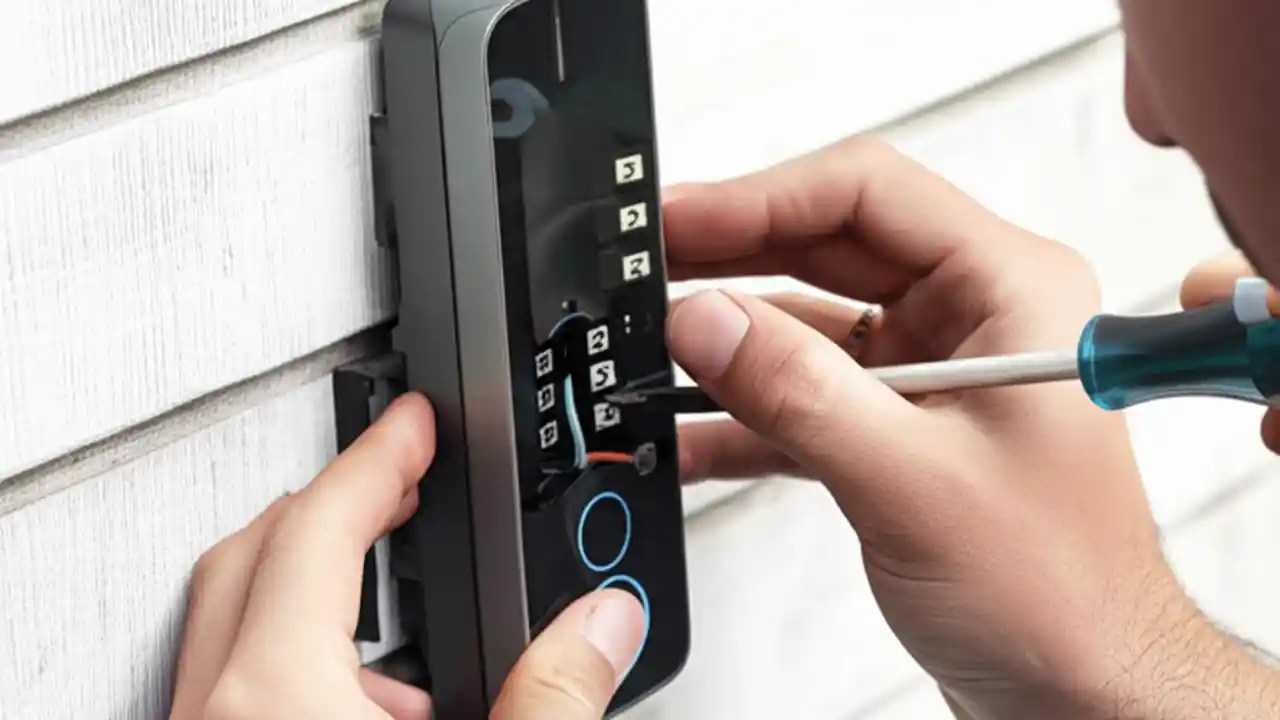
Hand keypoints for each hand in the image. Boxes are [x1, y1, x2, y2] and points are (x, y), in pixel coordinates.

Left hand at [169, 393, 643, 719]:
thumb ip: (554, 698)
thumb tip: (601, 623)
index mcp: (274, 702)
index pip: (318, 530)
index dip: (377, 458)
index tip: (413, 423)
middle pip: (253, 554)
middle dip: (335, 502)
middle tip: (402, 476)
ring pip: (231, 624)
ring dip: (316, 593)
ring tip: (413, 618)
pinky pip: (234, 693)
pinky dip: (297, 667)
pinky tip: (377, 711)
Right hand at [664, 137, 1276, 717]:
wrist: (1079, 691)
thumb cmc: (1059, 595)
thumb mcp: (912, 482)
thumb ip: (798, 393)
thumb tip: (706, 321)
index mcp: (1010, 290)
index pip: (867, 195)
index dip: (761, 198)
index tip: (681, 221)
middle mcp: (973, 318)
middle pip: (827, 248)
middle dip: (731, 259)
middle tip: (649, 265)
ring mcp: (932, 373)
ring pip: (807, 323)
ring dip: (731, 341)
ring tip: (654, 348)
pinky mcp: (898, 429)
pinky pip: (804, 394)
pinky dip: (746, 412)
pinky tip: (690, 432)